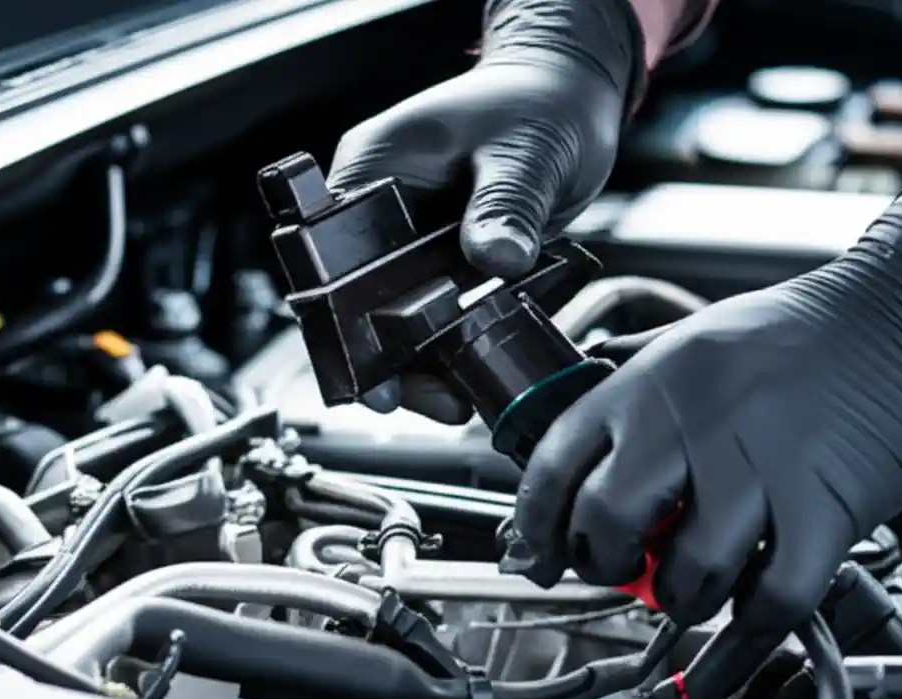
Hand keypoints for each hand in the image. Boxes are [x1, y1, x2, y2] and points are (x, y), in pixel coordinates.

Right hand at [327, 0, 645, 423]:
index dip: (343, 318)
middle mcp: (384, 209)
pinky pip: (441, 313)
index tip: (371, 367)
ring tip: (459, 397)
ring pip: (400, 315)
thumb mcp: (525, 152)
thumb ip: (506, 205)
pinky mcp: (450, 260)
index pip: (331, 255)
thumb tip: (494, 259)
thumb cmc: (537, 101)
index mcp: (374, 169)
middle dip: (390, 357)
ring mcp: (415, 239)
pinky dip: (457, 342)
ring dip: (427, 359)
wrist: (571, 97)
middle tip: (430, 397)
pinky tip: (478, 366)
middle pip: (362, 299)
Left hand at [508, 154, 901, 631]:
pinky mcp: (826, 504)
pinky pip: (771, 600)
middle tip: (622, 571)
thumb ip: (635, 387)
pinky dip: (744, 643)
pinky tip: (734, 640)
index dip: (535, 526)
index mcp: (651, 381)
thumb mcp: (694, 338)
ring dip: (682, 601)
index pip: (556, 465)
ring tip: (693, 589)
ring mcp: (760, 463)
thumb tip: (580, 433)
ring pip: (688, 573)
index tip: (536, 558)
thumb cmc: (805, 332)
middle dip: (604, 566)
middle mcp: (692, 421)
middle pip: (607, 525)